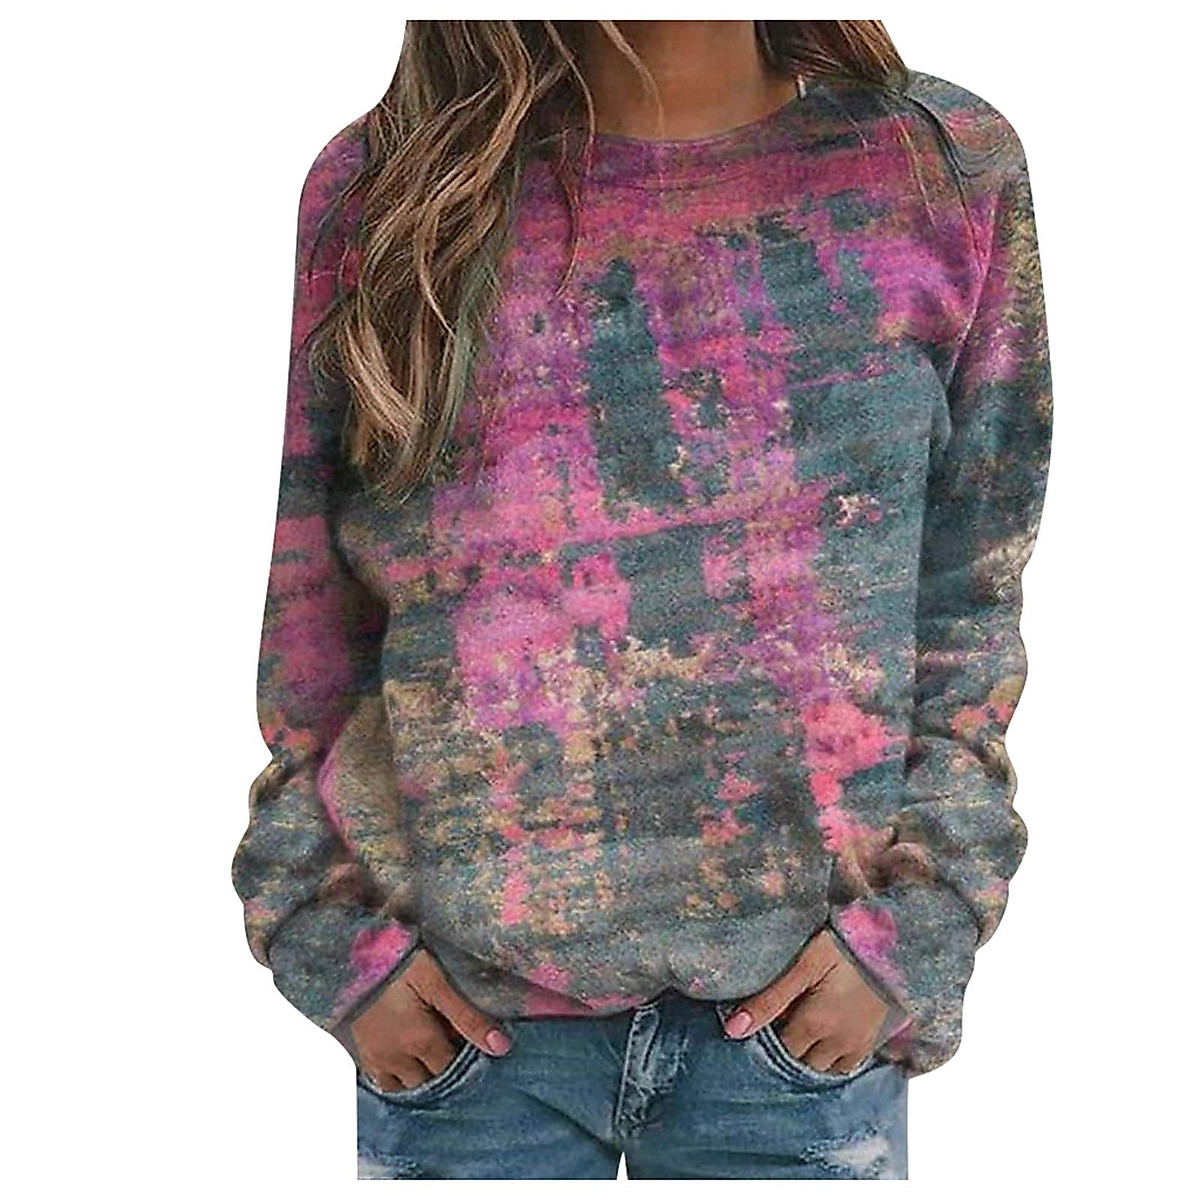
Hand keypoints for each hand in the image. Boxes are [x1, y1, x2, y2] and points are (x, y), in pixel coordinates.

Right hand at [348, 947, 511, 1091]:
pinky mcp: (361, 1052)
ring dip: (422, 1079)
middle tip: (458, 1052)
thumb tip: (501, 1047)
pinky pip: (381, 1082)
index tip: (477, 1049)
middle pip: (430, 1082)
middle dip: (446, 1072)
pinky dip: (398, 1080)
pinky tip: (408, 1064)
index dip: (467, 1062)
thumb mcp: (436, 982)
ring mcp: (376, 1058)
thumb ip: (467, 1016)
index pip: (452, 1069)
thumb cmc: (397, 962)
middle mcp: (397, 1058)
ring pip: (405, 1087)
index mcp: (420, 1041)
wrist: (350, 954)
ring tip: (435, 1059)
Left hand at [722, 928, 888, 1073]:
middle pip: (799, 1060)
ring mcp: (857, 1045)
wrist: (895, 945)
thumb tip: (733, 1030)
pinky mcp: (872, 1041)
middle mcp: (836, 1044)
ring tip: (799, 1029)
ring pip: (822, 1067)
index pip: (779, 1048)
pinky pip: (845, 1065)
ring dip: (808, 1054)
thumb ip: (770, 999)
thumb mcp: (804, 966)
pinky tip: (823, 1039)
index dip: (767, 1036)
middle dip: (786, 1047)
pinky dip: (830, 1058)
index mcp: (815, 1024)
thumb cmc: (844, 947)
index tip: (761, 1020)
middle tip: (779, 1022)